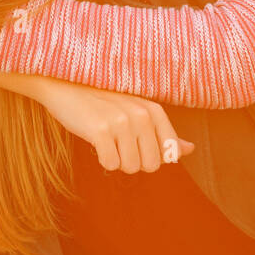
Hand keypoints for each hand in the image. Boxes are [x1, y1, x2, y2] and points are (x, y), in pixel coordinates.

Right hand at [34, 78, 193, 173]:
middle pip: (151, 165)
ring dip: (116, 160)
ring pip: (131, 167)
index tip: (134, 142)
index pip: (169, 153)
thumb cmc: (103, 103)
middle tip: (117, 142)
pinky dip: (102, 159)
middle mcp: (141, 115)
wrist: (64, 87)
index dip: (151, 156)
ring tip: (106, 140)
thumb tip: (190, 150)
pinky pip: (110, 165)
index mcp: (154, 110)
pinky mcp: (101, 131)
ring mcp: (122, 122)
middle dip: (133, 161)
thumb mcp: (137, 113)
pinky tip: (95, 142)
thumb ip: (165, 133)